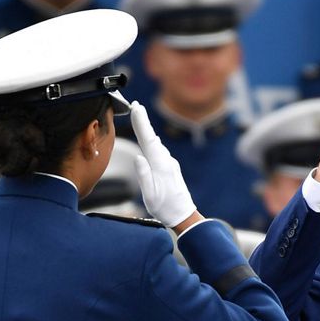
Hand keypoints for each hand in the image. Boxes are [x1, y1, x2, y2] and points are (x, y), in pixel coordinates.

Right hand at [130, 101, 197, 228]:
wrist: (183, 215)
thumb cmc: (165, 208)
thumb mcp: (150, 195)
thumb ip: (144, 175)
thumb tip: (138, 157)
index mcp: (160, 166)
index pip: (148, 140)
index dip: (141, 123)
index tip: (136, 108)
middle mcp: (167, 161)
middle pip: (151, 137)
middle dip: (143, 121)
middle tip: (136, 105)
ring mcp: (170, 164)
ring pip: (156, 143)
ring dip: (147, 129)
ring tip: (140, 116)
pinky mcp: (170, 168)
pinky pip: (159, 150)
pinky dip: (151, 141)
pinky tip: (149, 138)